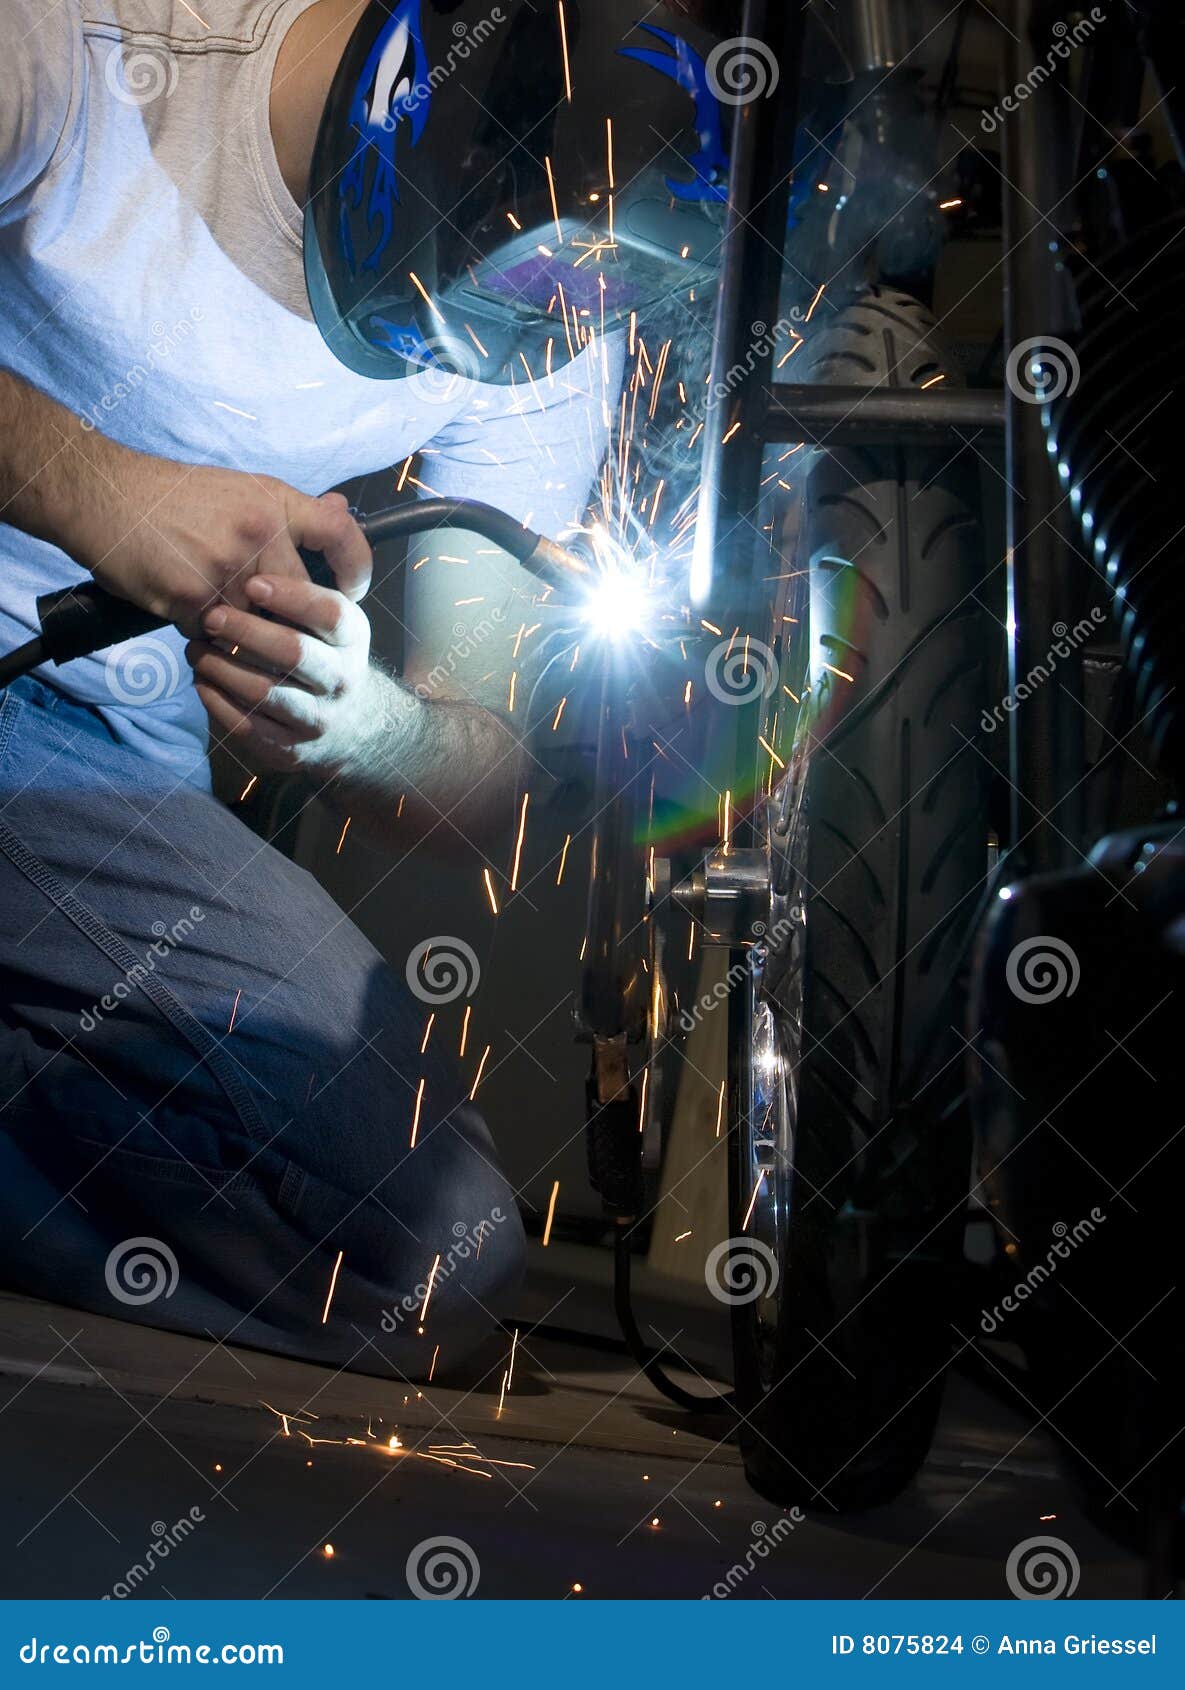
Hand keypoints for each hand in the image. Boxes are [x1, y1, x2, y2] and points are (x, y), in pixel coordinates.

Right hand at [77, 453, 371, 634]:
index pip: (340, 535)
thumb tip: (340, 511)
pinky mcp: (194, 598)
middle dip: (287, 622)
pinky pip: (216, 636)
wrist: (104, 496)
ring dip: (242, 633)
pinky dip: (204, 633)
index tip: (352, 593)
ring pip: (257, 626)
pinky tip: (186, 611)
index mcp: (275, 503)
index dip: (357, 569)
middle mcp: (259, 533)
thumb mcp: (240, 487)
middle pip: (300, 600)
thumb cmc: (172, 495)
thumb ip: (290, 510)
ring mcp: (227, 568)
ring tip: (221, 617)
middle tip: (275, 628)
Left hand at [186, 574, 378, 773]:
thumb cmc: (326, 657)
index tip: (252, 582)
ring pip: (264, 692)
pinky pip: (246, 725)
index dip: (291, 596)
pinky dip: (217, 701)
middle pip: (294, 653)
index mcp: (352, 639)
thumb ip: (303, 597)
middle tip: (211, 617)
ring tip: (196, 649)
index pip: (329, 614)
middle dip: (247, 632)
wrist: (352, 727)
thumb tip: (250, 559)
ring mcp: (317, 718)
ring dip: (221, 668)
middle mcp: (341, 680)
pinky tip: (202, 681)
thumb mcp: (334, 625)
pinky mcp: (291, 749)